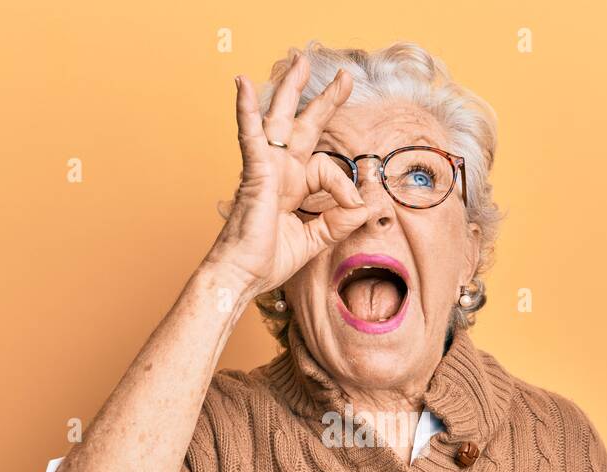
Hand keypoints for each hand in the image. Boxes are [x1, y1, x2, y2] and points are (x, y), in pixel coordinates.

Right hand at [203, 53, 368, 295]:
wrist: (242, 276)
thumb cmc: (267, 260)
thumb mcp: (315, 240)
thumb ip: (339, 221)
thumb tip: (365, 205)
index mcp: (293, 185)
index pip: (328, 169)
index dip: (346, 186)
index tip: (356, 206)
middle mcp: (280, 171)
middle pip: (304, 125)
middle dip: (324, 100)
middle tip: (344, 77)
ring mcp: (266, 168)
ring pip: (280, 120)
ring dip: (290, 89)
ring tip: (298, 61)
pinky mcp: (254, 172)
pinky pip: (251, 135)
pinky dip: (247, 110)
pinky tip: (243, 84)